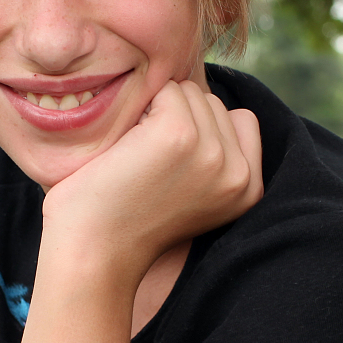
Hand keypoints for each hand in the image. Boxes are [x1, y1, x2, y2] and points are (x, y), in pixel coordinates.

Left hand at [42, 80, 263, 274]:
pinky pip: (163, 90)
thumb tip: (206, 99)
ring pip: (188, 91)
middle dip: (177, 119)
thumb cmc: (129, 219)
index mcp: (249, 190)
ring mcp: (212, 153)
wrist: (93, 251)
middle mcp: (239, 173)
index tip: (170, 163)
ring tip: (138, 159)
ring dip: (157, 113)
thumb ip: (216, 155)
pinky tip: (126, 149)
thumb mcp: (195, 194)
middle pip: (212, 102)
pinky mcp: (178, 133)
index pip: (242, 119)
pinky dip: (139, 109)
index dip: (202, 127)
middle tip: (149, 167)